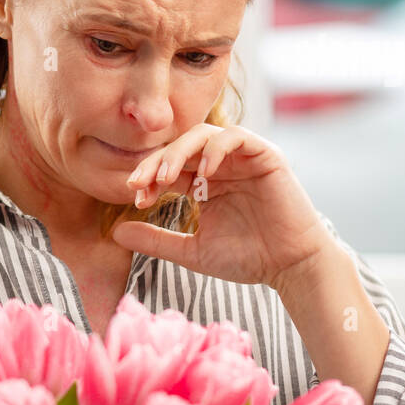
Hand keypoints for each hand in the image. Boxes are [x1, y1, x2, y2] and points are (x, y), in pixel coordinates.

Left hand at [111, 123, 335, 291]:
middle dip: (155, 162)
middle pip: (180, 147)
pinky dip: (216, 150)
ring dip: (179, 152)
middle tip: (139, 182)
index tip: (135, 197)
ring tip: (165, 177)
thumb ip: (156, 240)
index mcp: (204, 182)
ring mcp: (243, 157)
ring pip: (203, 136)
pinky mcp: (266, 155)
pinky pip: (236, 137)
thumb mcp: (191, 251)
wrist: (290, 268)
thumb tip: (114, 233)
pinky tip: (203, 174)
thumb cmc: (247, 259)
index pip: (167, 167)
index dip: (148, 177)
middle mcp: (221, 165)